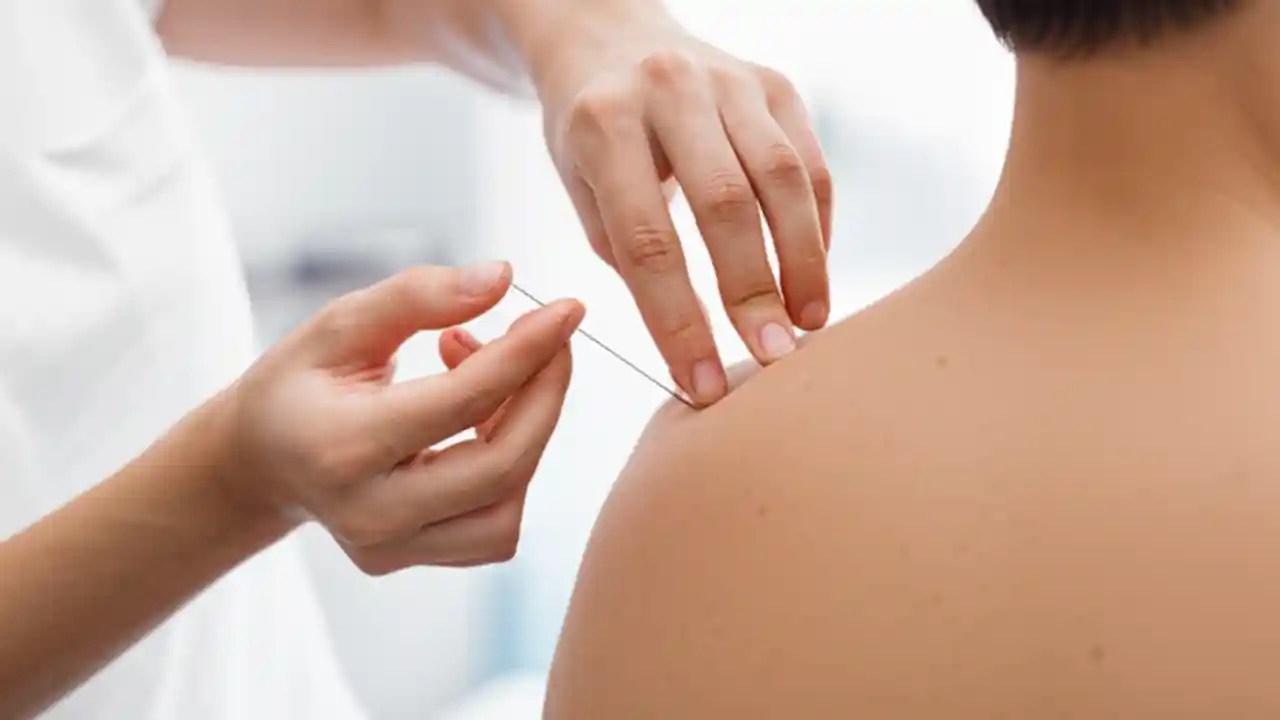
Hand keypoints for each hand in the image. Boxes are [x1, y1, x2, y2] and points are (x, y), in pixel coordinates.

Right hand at [216, 263, 582, 571]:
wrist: (258, 459)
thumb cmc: (299, 383)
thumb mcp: (339, 323)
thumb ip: (418, 296)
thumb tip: (503, 278)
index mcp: (341, 447)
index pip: (463, 401)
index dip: (528, 350)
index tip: (568, 310)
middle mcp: (368, 515)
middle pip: (501, 466)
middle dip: (544, 394)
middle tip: (549, 339)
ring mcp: (391, 550)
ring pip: (507, 508)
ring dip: (526, 433)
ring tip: (491, 377)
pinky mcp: (412, 561)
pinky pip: (495, 527)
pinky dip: (509, 469)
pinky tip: (481, 420)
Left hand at [533, 9, 832, 405]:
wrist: (612, 37)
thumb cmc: (593, 134)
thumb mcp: (584, 191)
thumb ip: (635, 259)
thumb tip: (700, 344)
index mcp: (603, 123)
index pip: (647, 240)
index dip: (677, 322)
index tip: (703, 384)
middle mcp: (669, 89)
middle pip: (724, 204)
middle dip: (751, 291)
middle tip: (772, 359)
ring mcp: (729, 79)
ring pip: (782, 177)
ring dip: (802, 261)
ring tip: (807, 323)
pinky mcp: (775, 83)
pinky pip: (809, 162)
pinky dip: (816, 226)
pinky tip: (811, 274)